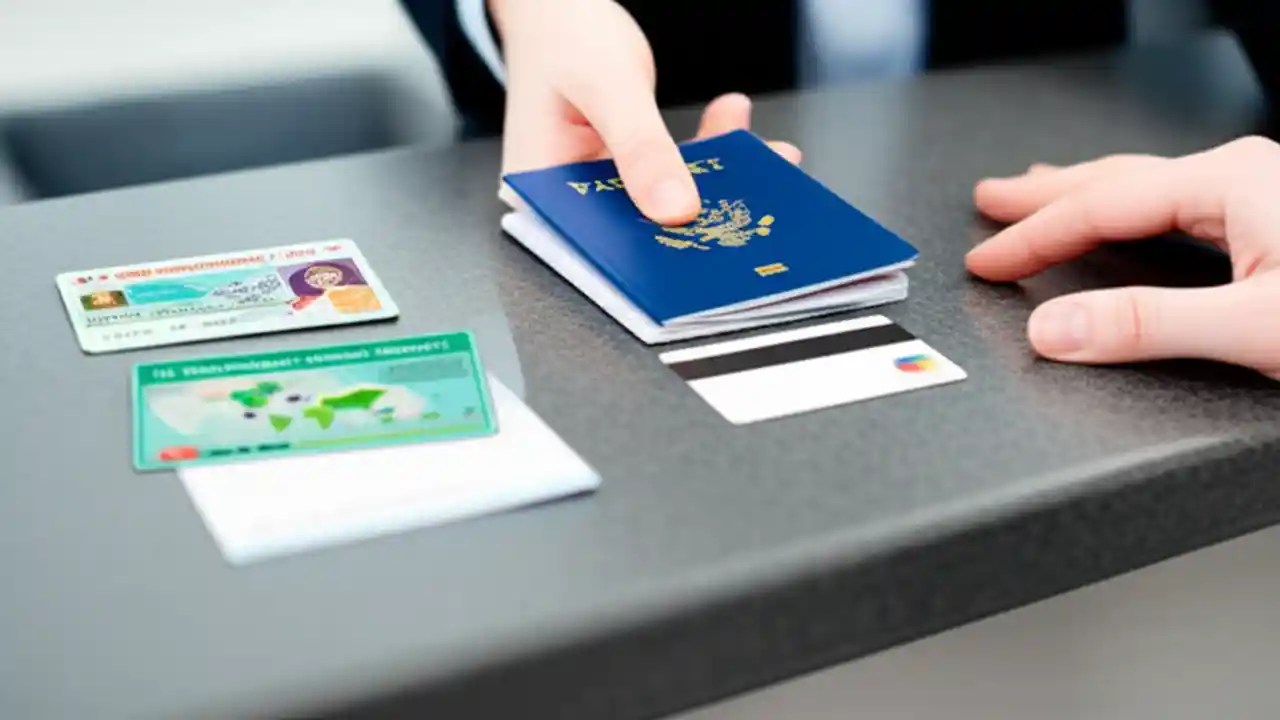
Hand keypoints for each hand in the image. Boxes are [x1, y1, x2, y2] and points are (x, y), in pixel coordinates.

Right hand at [490, 0, 799, 224]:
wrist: (562, 4)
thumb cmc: (561, 34)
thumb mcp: (607, 87)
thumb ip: (641, 147)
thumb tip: (676, 207)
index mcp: (539, 193)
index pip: (598, 244)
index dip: (654, 254)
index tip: (711, 240)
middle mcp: (568, 198)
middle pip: (638, 229)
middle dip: (702, 215)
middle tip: (757, 202)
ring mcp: (599, 185)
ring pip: (666, 201)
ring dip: (718, 179)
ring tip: (764, 155)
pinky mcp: (626, 169)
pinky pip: (675, 173)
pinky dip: (710, 151)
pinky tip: (734, 124)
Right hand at [966, 136, 1279, 378]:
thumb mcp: (1253, 325)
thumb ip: (1147, 326)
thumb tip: (1052, 328)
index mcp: (1229, 180)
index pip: (1097, 210)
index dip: (1031, 239)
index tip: (984, 262)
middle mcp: (1242, 175)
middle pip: (1112, 183)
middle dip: (1043, 197)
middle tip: (990, 201)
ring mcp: (1259, 193)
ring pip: (1141, 190)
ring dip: (1081, 198)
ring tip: (1041, 199)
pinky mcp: (1273, 222)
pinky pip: (1171, 207)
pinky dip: (1123, 214)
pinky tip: (1123, 221)